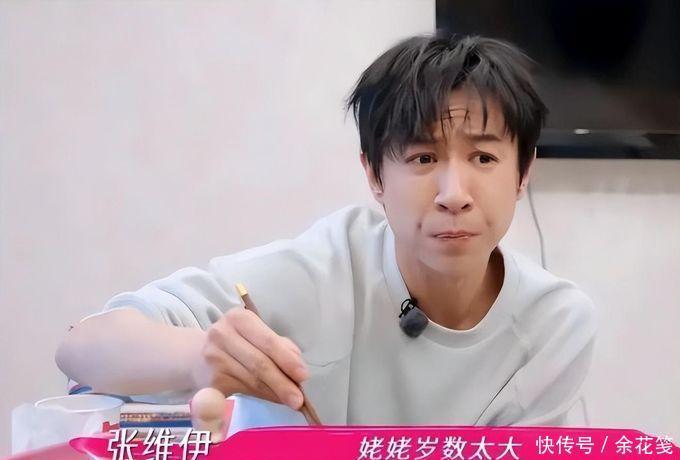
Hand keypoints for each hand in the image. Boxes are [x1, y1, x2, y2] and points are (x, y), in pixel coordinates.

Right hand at [190, 308, 308, 409]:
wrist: (196, 356)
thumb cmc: (236, 343)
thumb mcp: (256, 334)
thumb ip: (280, 345)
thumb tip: (298, 365)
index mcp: (239, 318)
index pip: (268, 341)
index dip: (287, 359)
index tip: (303, 375)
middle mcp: (222, 334)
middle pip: (259, 362)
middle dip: (283, 382)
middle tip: (299, 398)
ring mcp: (213, 358)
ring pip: (252, 379)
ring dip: (274, 392)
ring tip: (290, 401)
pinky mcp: (209, 380)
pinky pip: (242, 391)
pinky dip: (261, 396)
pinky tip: (273, 399)